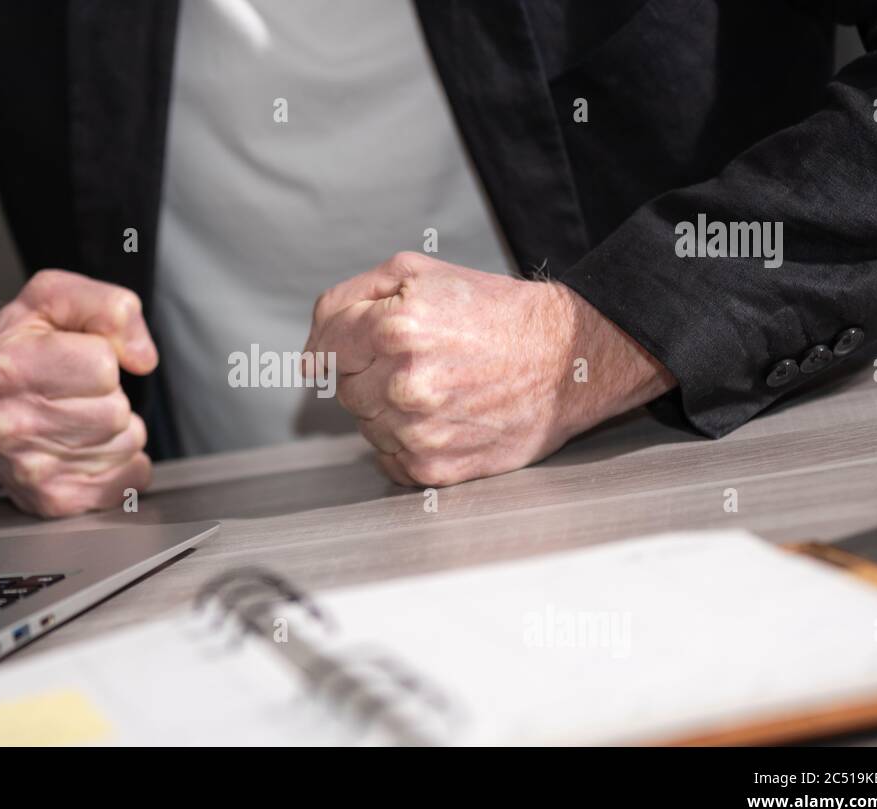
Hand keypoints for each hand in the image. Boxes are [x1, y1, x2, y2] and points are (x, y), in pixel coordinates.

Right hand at [0, 270, 156, 516]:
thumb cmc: (17, 351)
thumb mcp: (51, 300)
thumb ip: (108, 308)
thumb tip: (143, 358)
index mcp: (8, 368)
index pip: (102, 365)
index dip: (101, 354)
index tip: (74, 356)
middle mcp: (11, 425)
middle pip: (116, 410)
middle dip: (108, 396)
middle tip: (74, 391)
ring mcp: (32, 470)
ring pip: (127, 444)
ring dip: (114, 429)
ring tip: (75, 417)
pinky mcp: (55, 501)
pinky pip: (130, 478)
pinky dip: (120, 462)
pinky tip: (84, 448)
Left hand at [304, 252, 674, 485]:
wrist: (565, 363)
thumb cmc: (494, 314)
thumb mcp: (418, 274)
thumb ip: (348, 301)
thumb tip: (311, 354)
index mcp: (396, 328)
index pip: (323, 348)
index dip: (339, 344)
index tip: (360, 346)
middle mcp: (404, 383)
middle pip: (344, 388)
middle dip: (370, 373)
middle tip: (421, 361)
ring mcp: (418, 430)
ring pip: (365, 425)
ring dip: (388, 409)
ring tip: (438, 388)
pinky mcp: (433, 467)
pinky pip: (387, 459)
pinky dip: (405, 442)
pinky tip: (441, 418)